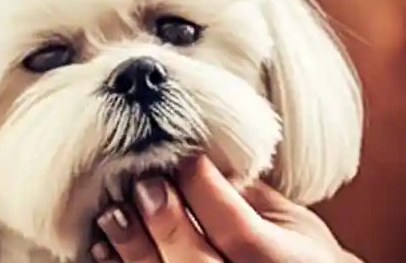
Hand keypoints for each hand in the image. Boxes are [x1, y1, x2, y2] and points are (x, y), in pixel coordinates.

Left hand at [91, 156, 361, 262]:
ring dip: (133, 247)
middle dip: (164, 219)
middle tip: (145, 182)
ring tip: (114, 214)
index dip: (203, 189)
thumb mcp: (293, 221)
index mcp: (282, 262)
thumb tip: (199, 155)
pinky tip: (104, 246)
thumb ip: (250, 193)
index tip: (184, 153)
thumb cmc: (301, 256)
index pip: (236, 229)